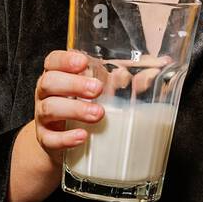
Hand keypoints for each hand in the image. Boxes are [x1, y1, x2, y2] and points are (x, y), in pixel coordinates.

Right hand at [31, 50, 173, 154]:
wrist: (63, 142)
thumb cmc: (85, 106)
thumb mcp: (101, 90)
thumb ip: (124, 78)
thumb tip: (159, 65)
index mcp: (59, 76)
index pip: (52, 61)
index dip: (65, 60)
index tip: (83, 62)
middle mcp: (47, 94)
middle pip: (49, 82)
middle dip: (73, 84)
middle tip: (98, 89)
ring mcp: (44, 118)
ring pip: (48, 109)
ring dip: (74, 109)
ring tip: (98, 114)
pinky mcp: (47, 140)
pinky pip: (50, 139)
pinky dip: (66, 138)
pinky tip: (82, 137)